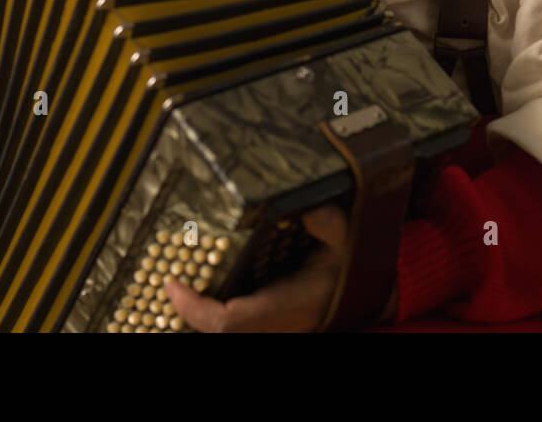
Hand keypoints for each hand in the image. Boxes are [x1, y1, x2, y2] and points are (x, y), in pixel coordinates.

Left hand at [164, 204, 399, 331]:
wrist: (374, 291)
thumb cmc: (356, 265)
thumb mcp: (346, 238)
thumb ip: (327, 223)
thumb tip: (307, 208)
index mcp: (287, 305)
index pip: (227, 322)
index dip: (194, 308)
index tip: (173, 284)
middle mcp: (275, 325)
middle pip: (216, 331)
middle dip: (187, 310)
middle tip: (168, 280)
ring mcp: (272, 328)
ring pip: (223, 331)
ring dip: (197, 311)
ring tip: (177, 283)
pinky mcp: (270, 324)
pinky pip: (232, 325)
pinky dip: (210, 310)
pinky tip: (199, 288)